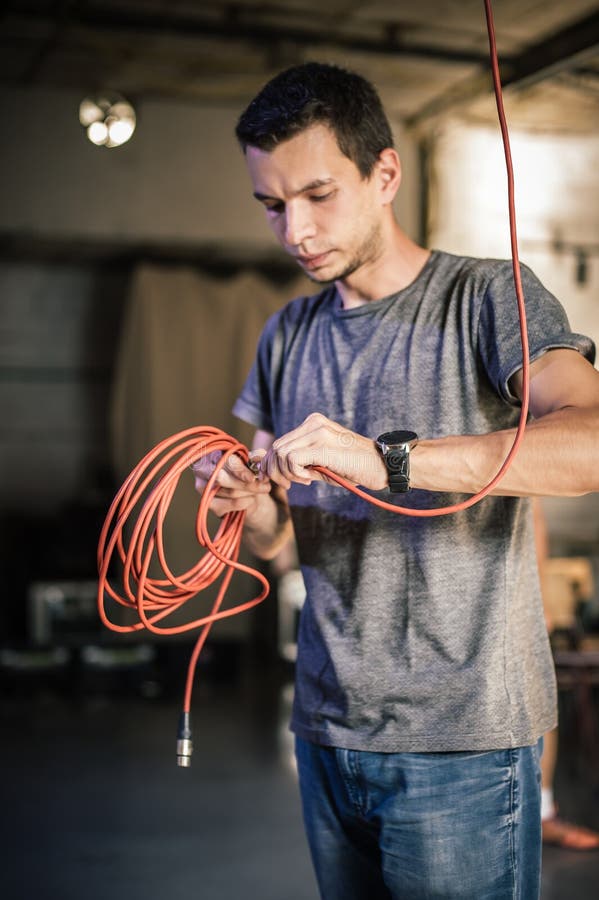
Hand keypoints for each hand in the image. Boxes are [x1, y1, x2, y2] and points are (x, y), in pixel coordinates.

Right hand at [191, 449, 271, 516]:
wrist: (246, 491)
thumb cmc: (245, 471)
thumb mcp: (251, 462)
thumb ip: (256, 458)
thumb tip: (261, 457)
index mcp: (212, 453)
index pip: (223, 462)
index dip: (238, 470)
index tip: (252, 477)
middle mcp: (202, 470)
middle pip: (223, 479)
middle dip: (247, 484)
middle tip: (265, 486)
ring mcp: (203, 488)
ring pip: (230, 492)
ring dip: (250, 492)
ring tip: (261, 489)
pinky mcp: (209, 503)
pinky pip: (229, 505)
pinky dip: (244, 502)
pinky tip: (251, 499)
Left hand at [260, 413, 386, 490]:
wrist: (383, 465)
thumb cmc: (355, 466)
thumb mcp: (322, 462)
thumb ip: (300, 462)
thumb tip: (272, 469)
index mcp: (313, 423)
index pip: (279, 442)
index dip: (272, 464)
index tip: (281, 480)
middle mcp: (314, 423)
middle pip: (276, 448)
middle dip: (275, 471)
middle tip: (288, 484)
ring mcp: (318, 432)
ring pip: (280, 453)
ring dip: (286, 473)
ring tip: (303, 480)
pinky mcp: (323, 446)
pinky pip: (292, 459)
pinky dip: (295, 473)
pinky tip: (308, 479)